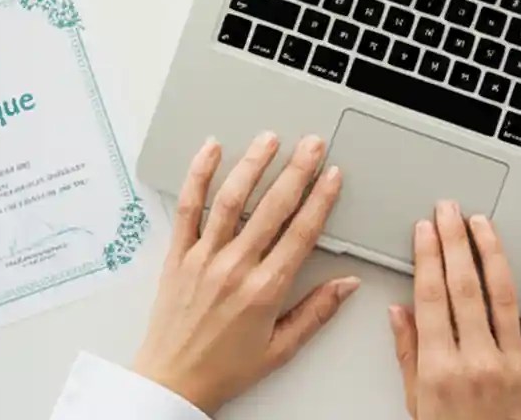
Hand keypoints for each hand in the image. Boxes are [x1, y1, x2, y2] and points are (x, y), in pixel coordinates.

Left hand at [132, 133, 355, 414]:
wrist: (173, 380)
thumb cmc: (224, 368)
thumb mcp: (281, 347)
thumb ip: (317, 311)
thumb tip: (348, 284)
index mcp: (264, 291)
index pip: (301, 233)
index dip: (320, 199)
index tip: (333, 176)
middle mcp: (234, 268)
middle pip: (271, 208)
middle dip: (296, 171)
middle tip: (311, 145)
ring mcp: (203, 258)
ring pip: (230, 199)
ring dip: (252, 165)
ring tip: (269, 139)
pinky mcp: (177, 255)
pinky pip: (188, 208)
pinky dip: (198, 176)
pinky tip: (210, 151)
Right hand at [390, 204, 520, 419]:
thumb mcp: (417, 405)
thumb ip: (408, 355)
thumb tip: (398, 311)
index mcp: (440, 368)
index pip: (430, 297)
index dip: (426, 257)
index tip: (423, 230)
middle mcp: (478, 361)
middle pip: (463, 286)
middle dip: (454, 241)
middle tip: (448, 210)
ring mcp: (515, 365)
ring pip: (504, 295)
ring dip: (491, 252)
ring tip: (482, 223)